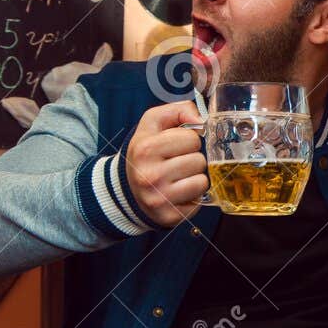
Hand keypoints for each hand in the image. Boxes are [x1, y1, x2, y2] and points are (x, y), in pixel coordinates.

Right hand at [124, 101, 207, 227]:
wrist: (126, 189)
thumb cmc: (145, 153)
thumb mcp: (152, 124)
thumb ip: (177, 110)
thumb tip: (200, 120)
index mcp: (145, 149)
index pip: (191, 138)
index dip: (187, 140)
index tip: (175, 146)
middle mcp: (150, 175)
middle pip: (199, 160)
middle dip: (191, 159)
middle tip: (175, 163)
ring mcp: (160, 198)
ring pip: (202, 181)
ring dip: (194, 178)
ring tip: (177, 178)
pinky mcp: (170, 216)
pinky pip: (200, 201)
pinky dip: (192, 196)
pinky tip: (177, 193)